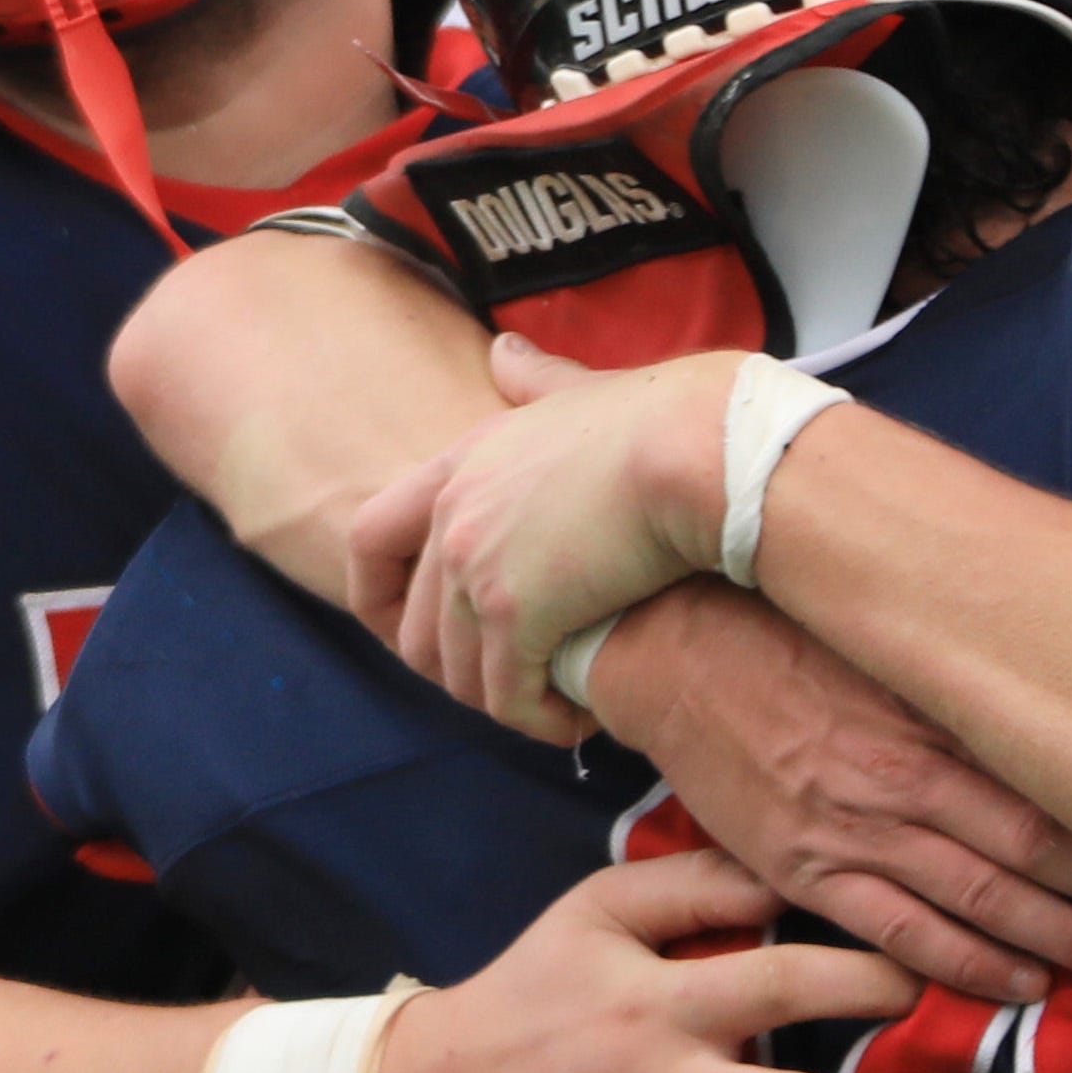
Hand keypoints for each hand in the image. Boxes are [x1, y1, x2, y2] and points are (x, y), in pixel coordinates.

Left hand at [349, 342, 740, 741]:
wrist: (701, 448)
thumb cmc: (670, 416)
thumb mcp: (581, 390)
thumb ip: (537, 379)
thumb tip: (503, 351)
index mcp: (462, 462)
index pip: (369, 538)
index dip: (378, 597)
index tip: (409, 633)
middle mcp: (453, 514)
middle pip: (413, 627)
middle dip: (457, 672)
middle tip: (517, 688)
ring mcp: (474, 564)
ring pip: (458, 673)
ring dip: (507, 703)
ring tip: (557, 709)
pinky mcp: (513, 613)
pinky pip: (507, 698)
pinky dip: (541, 720)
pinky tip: (580, 721)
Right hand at [598, 582, 1071, 1007]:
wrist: (670, 645)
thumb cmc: (786, 628)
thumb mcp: (885, 636)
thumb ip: (960, 676)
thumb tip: (1048, 691)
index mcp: (935, 710)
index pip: (1050, 778)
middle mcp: (907, 775)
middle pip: (1036, 850)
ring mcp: (856, 827)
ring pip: (982, 899)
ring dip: (1061, 943)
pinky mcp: (807, 867)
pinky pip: (900, 930)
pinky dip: (966, 964)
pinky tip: (1021, 987)